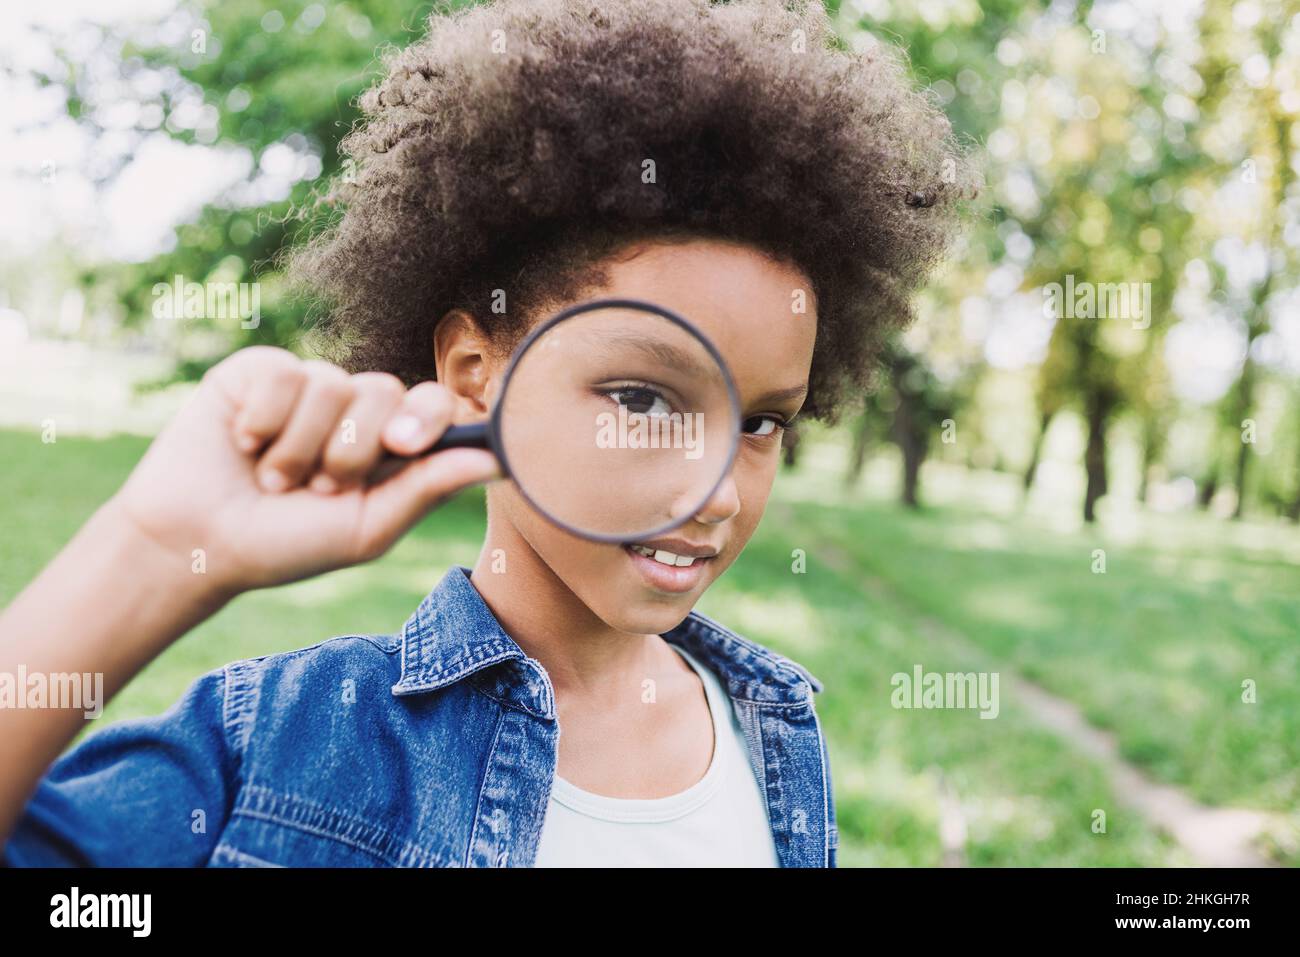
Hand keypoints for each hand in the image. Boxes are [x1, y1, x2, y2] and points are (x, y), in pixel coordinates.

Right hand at [111, 346, 498, 596]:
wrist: (199, 542)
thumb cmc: (287, 545)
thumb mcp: (367, 528)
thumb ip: (427, 488)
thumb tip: (497, 459)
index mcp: (389, 446)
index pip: (435, 406)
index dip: (430, 417)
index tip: (406, 445)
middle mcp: (354, 410)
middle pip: (387, 391)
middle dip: (353, 448)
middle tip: (319, 488)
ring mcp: (308, 387)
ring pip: (333, 383)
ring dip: (300, 446)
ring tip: (273, 479)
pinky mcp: (260, 371)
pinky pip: (284, 373)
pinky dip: (264, 420)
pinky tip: (244, 444)